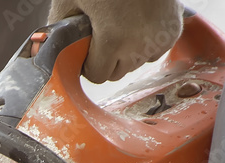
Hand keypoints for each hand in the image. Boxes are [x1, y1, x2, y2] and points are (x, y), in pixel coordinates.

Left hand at [48, 0, 183, 82]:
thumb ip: (60, 27)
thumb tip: (51, 50)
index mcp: (113, 39)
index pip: (97, 76)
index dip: (88, 64)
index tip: (86, 50)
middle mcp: (140, 45)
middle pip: (117, 73)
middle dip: (106, 60)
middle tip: (101, 36)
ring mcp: (160, 39)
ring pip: (137, 64)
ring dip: (126, 53)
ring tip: (120, 26)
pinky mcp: (173, 32)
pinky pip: (155, 52)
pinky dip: (146, 43)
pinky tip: (137, 24)